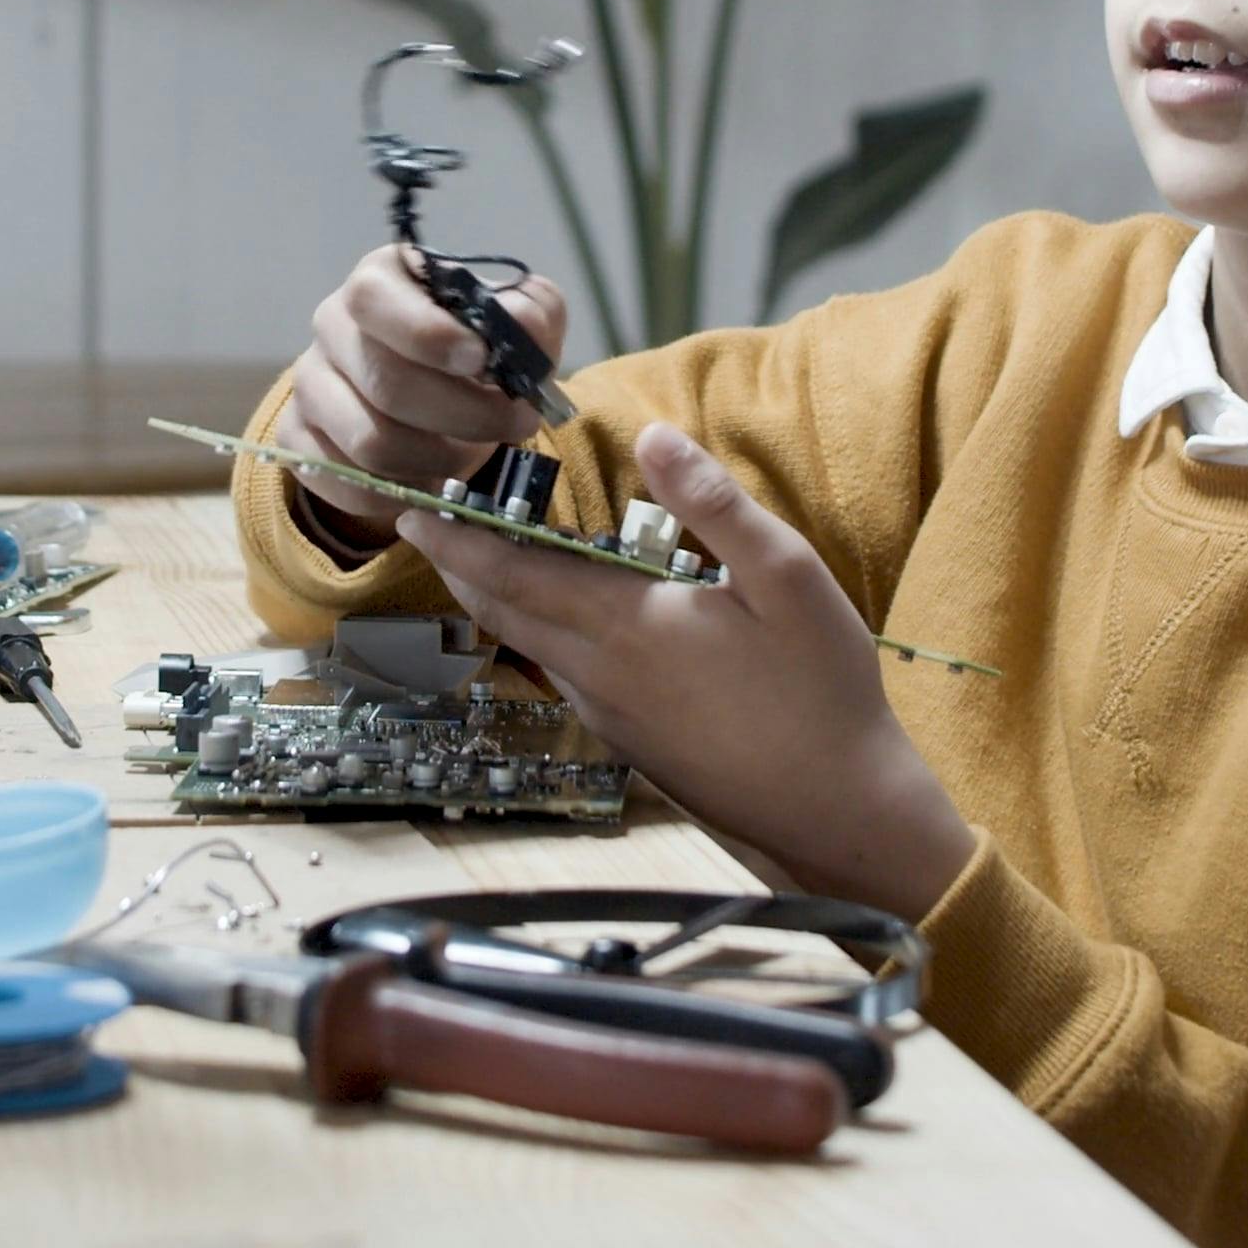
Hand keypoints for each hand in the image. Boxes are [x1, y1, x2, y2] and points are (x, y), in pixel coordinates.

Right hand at [274, 245, 568, 546]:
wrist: (433, 397)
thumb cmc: (477, 349)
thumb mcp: (518, 321)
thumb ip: (530, 315)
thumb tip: (521, 326)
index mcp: (380, 279)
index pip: (375, 299)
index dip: (428, 333)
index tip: (482, 359)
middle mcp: (332, 324)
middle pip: (385, 383)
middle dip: (464, 414)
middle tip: (516, 425)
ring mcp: (309, 383)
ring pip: (369, 443)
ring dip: (439, 461)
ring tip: (476, 456)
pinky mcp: (298, 438)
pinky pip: (347, 484)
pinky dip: (401, 495)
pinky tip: (434, 483)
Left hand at [397, 421, 977, 921]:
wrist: (835, 810)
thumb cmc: (818, 689)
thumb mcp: (785, 576)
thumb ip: (713, 503)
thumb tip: (653, 436)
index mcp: (624, 623)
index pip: (511, 571)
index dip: (456, 540)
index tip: (412, 511)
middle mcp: (598, 673)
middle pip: (503, 612)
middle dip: (458, 566)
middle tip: (427, 528)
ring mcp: (611, 715)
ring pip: (530, 648)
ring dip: (497, 602)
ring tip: (483, 562)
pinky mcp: (631, 744)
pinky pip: (563, 678)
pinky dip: (538, 637)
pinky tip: (562, 623)